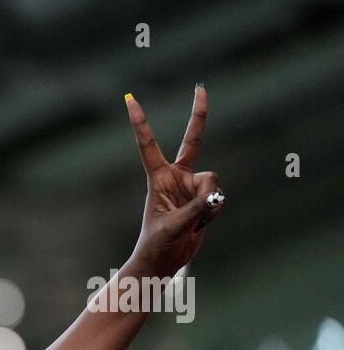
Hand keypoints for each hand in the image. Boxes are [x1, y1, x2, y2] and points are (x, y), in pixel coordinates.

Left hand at [125, 86, 222, 277]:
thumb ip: (196, 208)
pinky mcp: (205, 198)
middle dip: (200, 115)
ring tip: (192, 222)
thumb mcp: (174, 226)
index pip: (148, 145)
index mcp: (158, 178)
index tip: (130, 100)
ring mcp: (192, 187)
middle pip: (193, 141)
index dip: (141, 122)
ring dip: (208, 205)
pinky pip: (219, 198)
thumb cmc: (158, 244)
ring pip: (214, 182)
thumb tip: (217, 195)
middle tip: (201, 88)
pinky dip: (213, 214)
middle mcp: (176, 177)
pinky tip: (200, 225)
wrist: (164, 261)